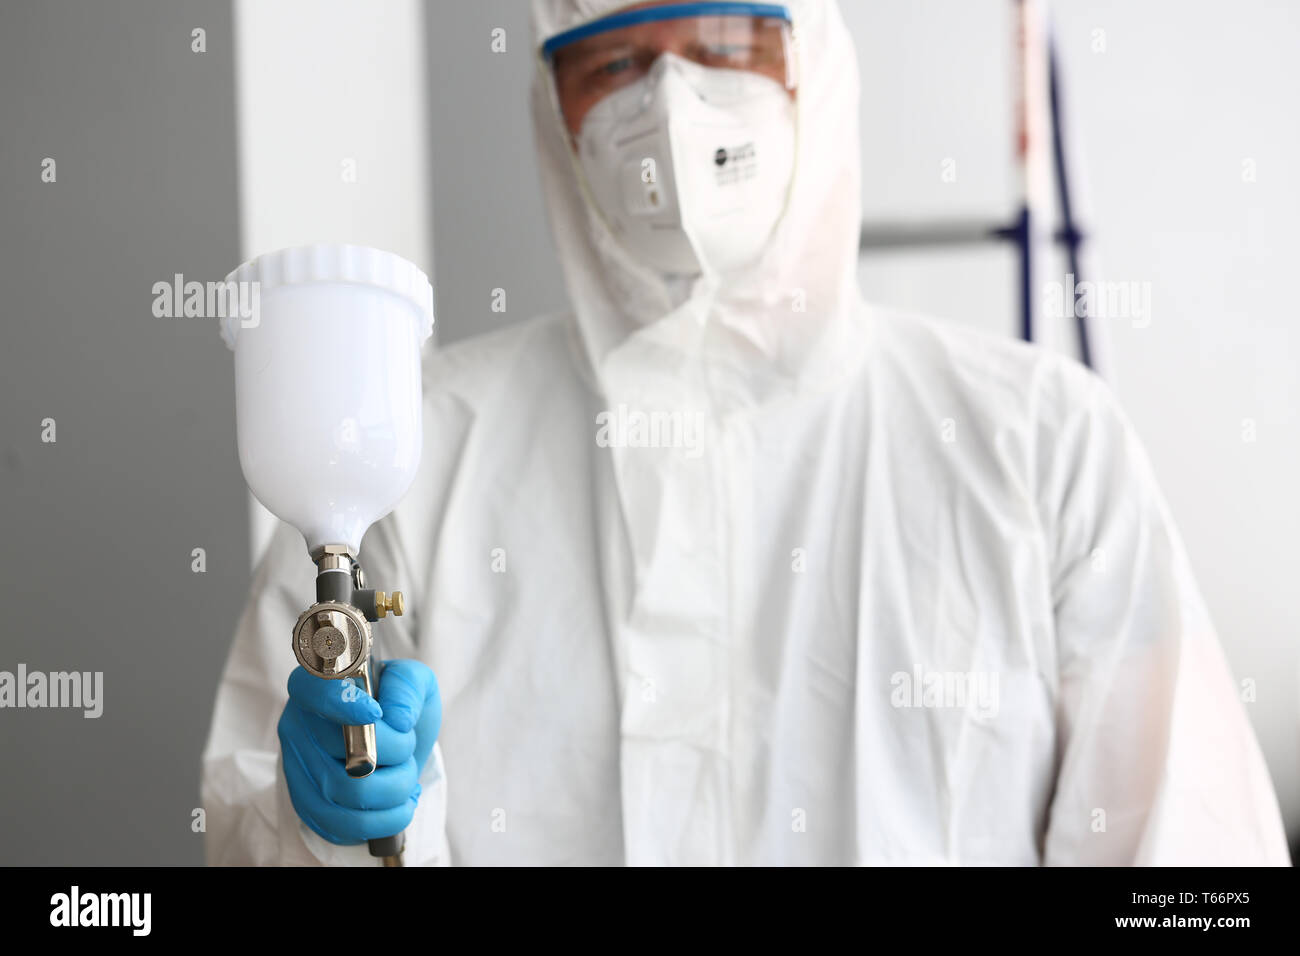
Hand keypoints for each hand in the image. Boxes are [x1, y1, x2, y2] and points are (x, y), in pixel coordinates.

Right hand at [278, 659, 440, 845]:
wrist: (393, 744)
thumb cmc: (398, 707)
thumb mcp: (414, 682)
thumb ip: (408, 687)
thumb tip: (398, 718)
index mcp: (314, 684)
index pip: (314, 692)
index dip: (342, 704)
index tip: (375, 713)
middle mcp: (297, 726)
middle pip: (344, 751)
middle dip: (396, 754)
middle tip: (408, 748)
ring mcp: (296, 769)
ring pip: (346, 795)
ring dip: (394, 790)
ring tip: (407, 777)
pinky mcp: (306, 805)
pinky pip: (341, 826)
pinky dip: (384, 821)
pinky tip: (399, 804)